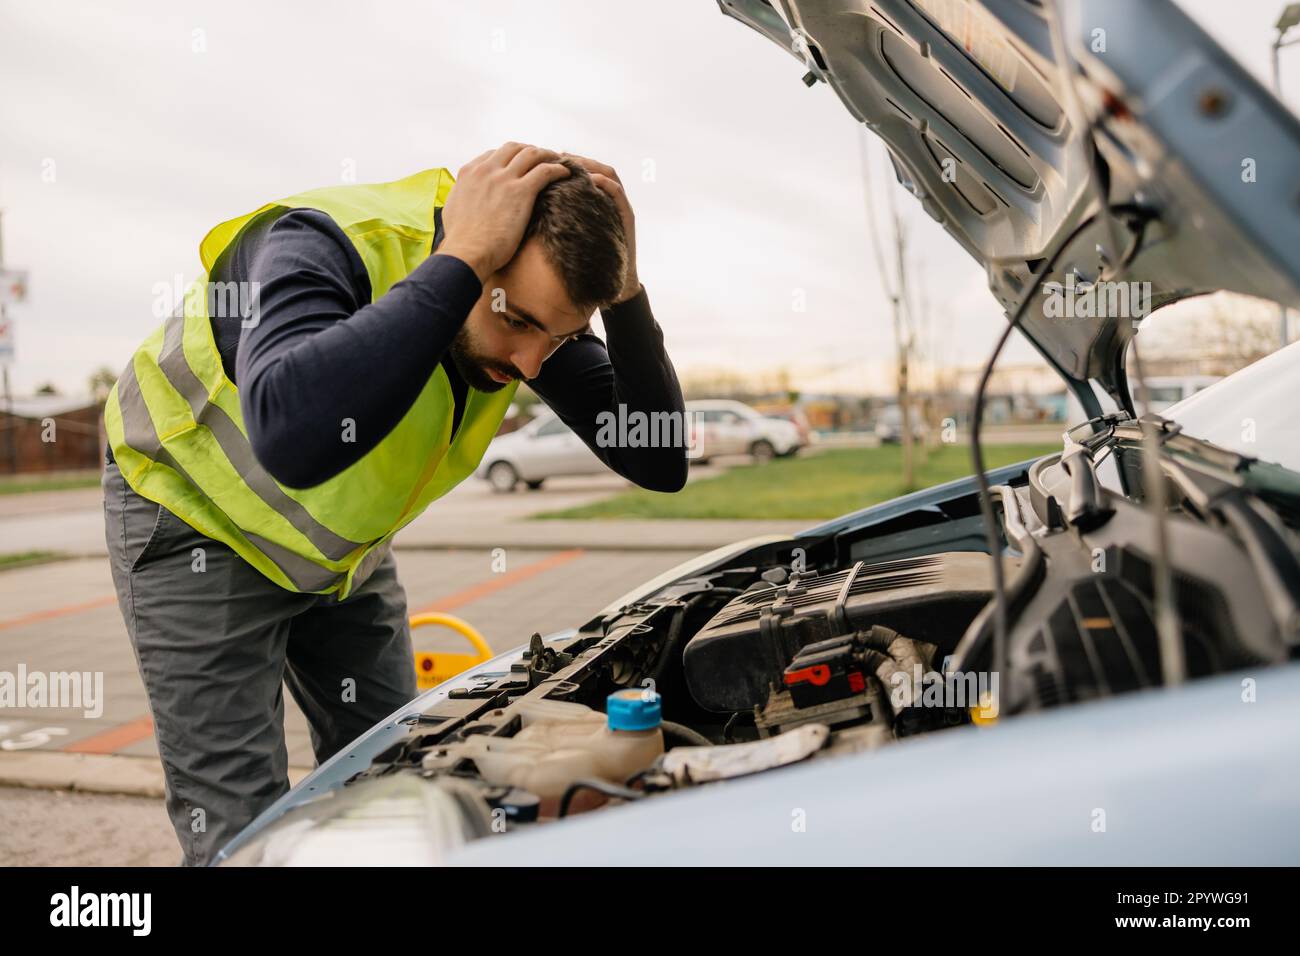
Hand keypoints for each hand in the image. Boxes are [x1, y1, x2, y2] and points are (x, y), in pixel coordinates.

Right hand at [439, 142, 571, 281]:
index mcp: (469, 172)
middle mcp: (486, 170)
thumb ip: (461, 195)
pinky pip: (545, 171)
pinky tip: (565, 174)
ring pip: (532, 154)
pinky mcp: (521, 192)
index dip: (511, 156)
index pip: (494, 154)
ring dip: (547, 156)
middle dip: (530, 151)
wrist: (467, 253)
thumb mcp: (453, 208)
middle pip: (514, 148)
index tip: (521, 164)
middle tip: (542, 159)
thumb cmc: (461, 240)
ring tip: (558, 162)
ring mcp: (504, 179)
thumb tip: (464, 197)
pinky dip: (558, 169)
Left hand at [561, 152, 640, 303]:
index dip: (567, 161)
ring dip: (591, 166)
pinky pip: (617, 193)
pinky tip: (591, 181)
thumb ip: (555, 216)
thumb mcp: (567, 233)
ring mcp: (620, 206)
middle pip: (595, 166)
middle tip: (559, 155)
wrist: (610, 283)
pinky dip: (605, 184)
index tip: (548, 158)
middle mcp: (609, 199)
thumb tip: (524, 205)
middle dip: (578, 159)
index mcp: (595, 200)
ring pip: (609, 174)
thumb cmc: (585, 260)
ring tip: (574, 164)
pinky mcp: (627, 216)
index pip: (582, 170)